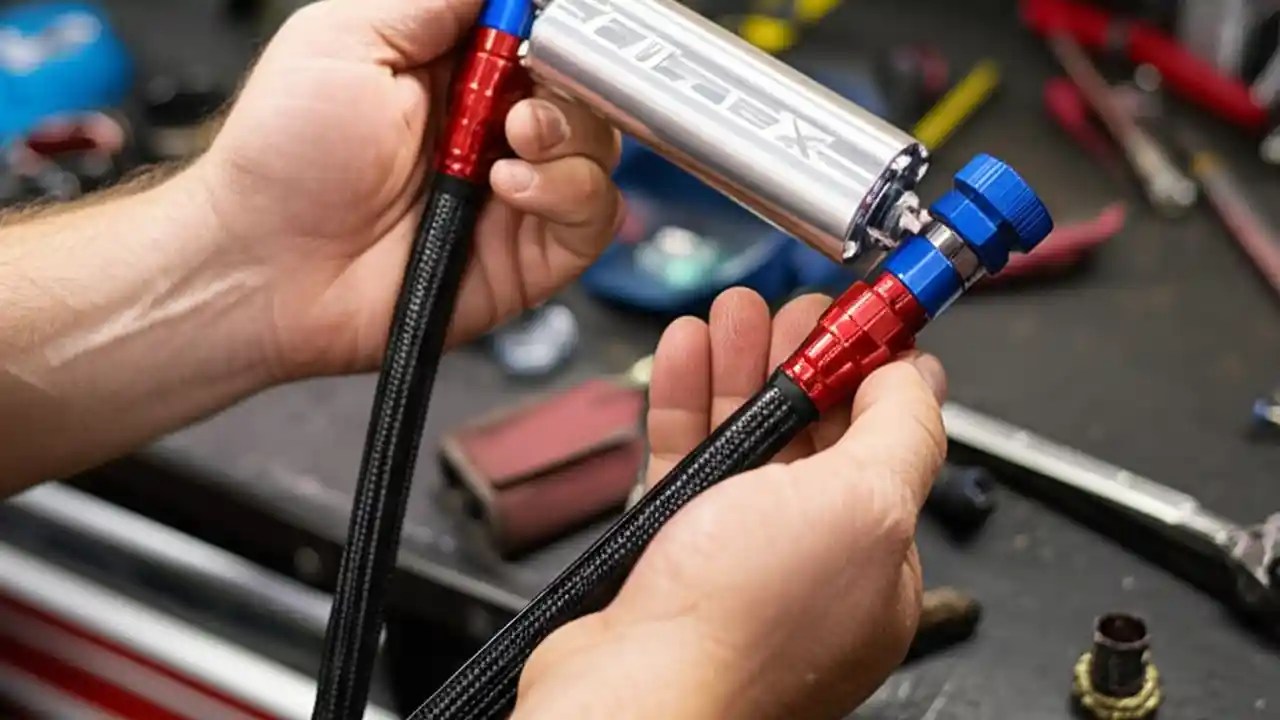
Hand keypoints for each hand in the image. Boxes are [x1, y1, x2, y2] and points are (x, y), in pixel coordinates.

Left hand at [193, 0, 621, 379]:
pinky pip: (592, 219)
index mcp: (455, 69)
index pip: (541, 34)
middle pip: (585, 89)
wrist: (265, 266)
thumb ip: (433, 1)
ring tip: (512, 140)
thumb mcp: (346, 37)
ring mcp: (514, 192)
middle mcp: (492, 129)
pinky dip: (568, 195)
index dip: (560, 30)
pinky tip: (510, 189)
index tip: (549, 26)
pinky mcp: (527, 256)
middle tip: (526, 90)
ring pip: (599, 150)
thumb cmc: (282, 158)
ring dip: (567, 137)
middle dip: (574, 80)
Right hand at [514, 289, 948, 718]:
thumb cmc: (741, 626)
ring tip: (730, 314)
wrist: (633, 696)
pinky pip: (688, 465)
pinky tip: (686, 357)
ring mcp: (739, 559)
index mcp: (878, 562)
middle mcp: (811, 562)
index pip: (887, 444)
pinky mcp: (674, 556)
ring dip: (738, 368)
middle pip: (812, 435)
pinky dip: (687, 405)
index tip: (854, 318)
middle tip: (788, 312)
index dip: (871, 371)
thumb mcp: (861, 507)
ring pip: (746, 442)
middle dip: (798, 359)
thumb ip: (902, 434)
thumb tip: (921, 376)